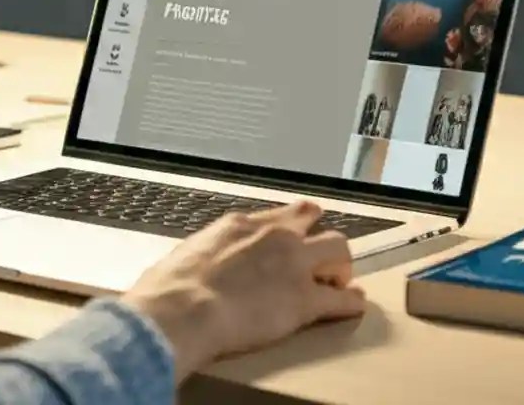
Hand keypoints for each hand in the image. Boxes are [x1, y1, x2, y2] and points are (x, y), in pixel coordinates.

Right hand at [120, 201, 364, 379]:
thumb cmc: (170, 289)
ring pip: (338, 249)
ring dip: (339, 265)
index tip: (292, 232)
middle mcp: (274, 237)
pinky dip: (351, 302)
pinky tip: (353, 304)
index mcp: (240, 225)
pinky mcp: (305, 299)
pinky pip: (343, 298)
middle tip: (319, 257)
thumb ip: (203, 255)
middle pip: (314, 221)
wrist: (182, 308)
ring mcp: (294, 265)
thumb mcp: (185, 255)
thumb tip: (194, 267)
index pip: (278, 214)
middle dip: (318, 237)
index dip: (289, 225)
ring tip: (338, 280)